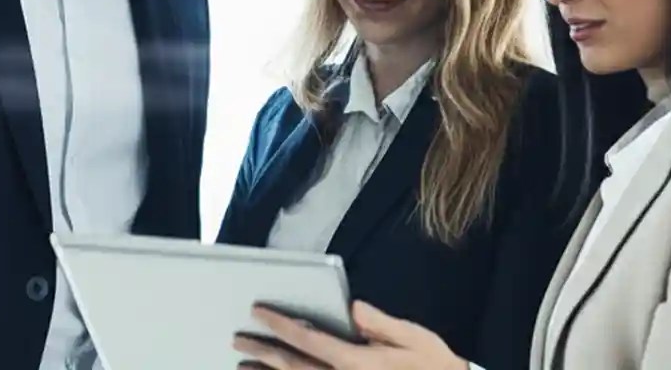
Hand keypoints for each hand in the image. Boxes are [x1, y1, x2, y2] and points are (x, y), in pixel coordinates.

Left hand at [233, 301, 468, 369]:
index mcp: (357, 362)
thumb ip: (381, 324)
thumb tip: (353, 307)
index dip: (280, 325)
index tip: (258, 311)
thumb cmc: (433, 364)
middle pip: (293, 368)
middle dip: (262, 352)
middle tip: (237, 340)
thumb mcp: (414, 338)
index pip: (309, 340)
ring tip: (243, 368)